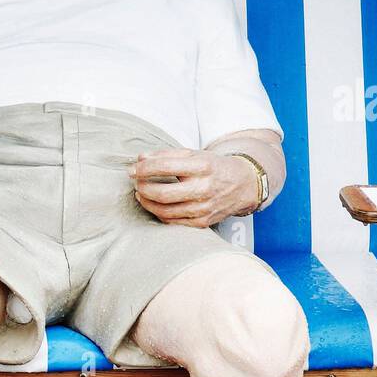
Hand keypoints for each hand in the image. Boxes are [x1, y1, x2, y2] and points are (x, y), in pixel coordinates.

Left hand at [128, 148, 257, 226]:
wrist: (243, 185)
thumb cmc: (214, 167)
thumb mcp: (194, 154)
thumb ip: (166, 154)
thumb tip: (140, 158)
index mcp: (202, 166)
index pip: (165, 166)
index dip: (143, 168)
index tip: (132, 169)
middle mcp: (204, 188)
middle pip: (162, 193)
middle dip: (142, 188)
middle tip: (136, 183)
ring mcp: (204, 208)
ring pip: (164, 211)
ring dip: (147, 202)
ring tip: (141, 194)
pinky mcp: (203, 222)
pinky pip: (172, 221)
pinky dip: (159, 213)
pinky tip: (154, 205)